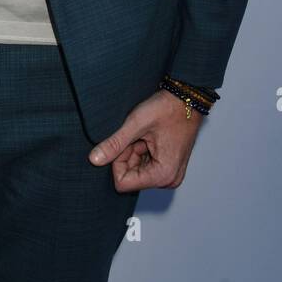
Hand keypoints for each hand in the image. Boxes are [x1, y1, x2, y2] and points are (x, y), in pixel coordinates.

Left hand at [88, 88, 203, 190]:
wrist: (186, 98)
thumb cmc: (168, 109)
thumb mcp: (136, 124)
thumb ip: (114, 144)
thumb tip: (94, 160)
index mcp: (163, 175)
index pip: (123, 183)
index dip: (118, 161)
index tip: (126, 142)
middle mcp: (168, 179)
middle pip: (130, 178)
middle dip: (127, 156)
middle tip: (136, 136)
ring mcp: (169, 174)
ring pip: (135, 171)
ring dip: (133, 152)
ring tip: (144, 135)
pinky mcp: (168, 167)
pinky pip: (145, 166)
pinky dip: (141, 151)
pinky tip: (148, 137)